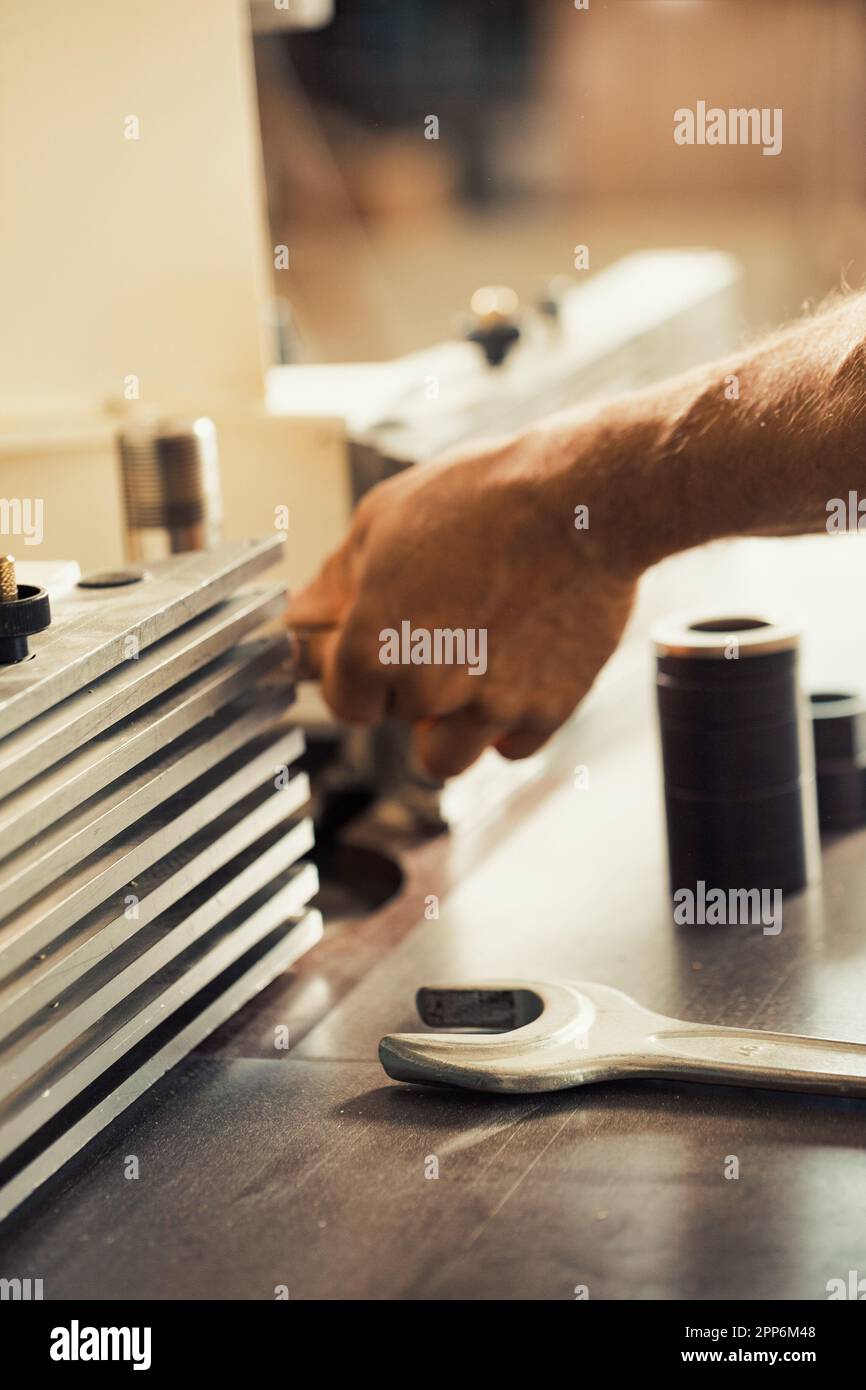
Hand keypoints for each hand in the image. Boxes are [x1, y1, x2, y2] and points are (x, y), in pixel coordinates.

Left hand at [286, 420, 640, 778]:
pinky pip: (510, 747)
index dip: (354, 676)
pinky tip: (517, 670)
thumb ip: (335, 582)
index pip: (343, 701)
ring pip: (446, 757)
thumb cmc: (484, 499)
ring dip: (449, 726)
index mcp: (375, 645)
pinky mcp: (546, 712)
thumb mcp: (384, 520)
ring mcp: (488, 707)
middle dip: (405, 685)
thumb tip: (301, 616)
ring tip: (472, 669)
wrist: (584, 504)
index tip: (370, 655)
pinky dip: (509, 722)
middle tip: (438, 630)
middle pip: (395, 720)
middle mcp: (427, 688)